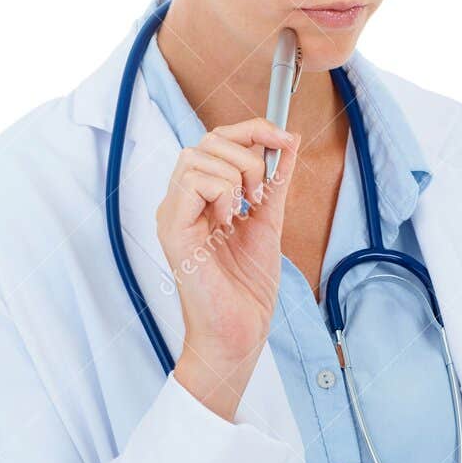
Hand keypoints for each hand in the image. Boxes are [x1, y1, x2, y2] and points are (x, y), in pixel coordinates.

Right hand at [156, 120, 300, 417]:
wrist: (240, 332)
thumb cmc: (247, 289)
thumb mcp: (268, 222)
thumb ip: (276, 182)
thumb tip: (289, 142)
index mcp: (200, 198)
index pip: (217, 140)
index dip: (253, 130)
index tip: (286, 139)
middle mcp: (181, 202)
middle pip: (207, 140)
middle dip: (248, 154)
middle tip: (260, 194)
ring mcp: (173, 214)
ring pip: (198, 155)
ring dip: (237, 177)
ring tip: (242, 213)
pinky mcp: (173, 229)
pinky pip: (195, 181)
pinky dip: (222, 194)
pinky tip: (226, 223)